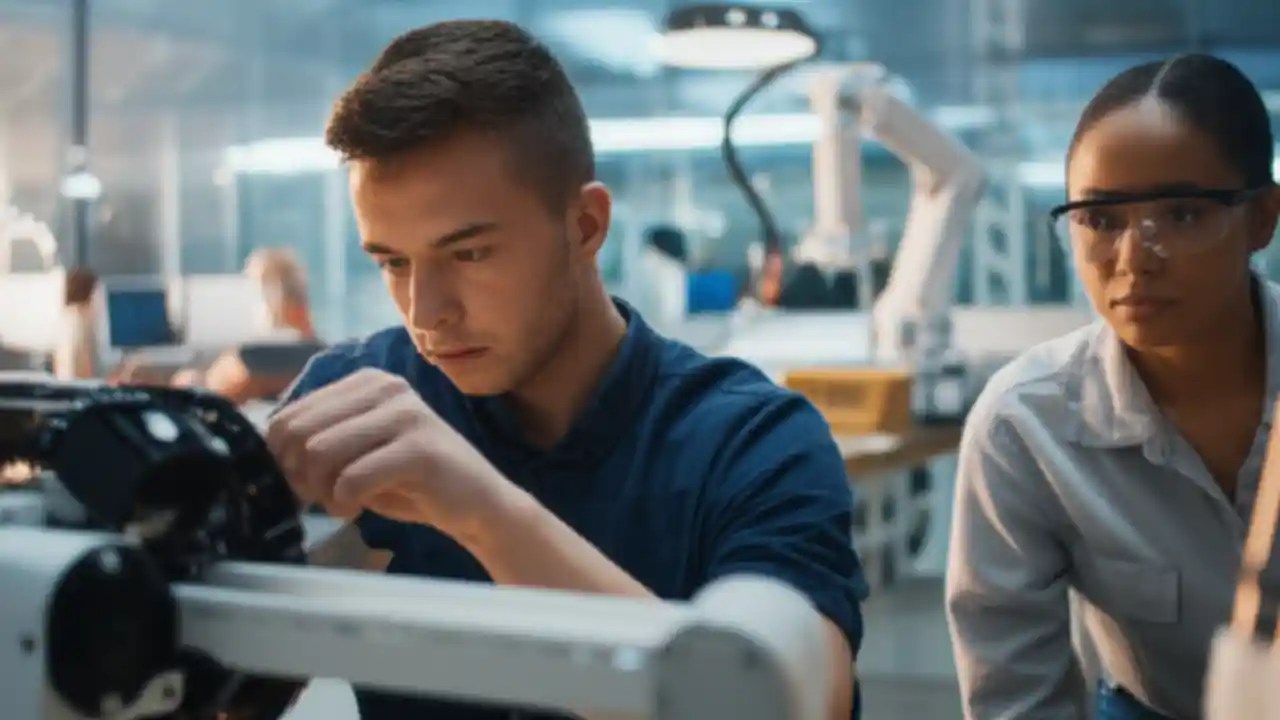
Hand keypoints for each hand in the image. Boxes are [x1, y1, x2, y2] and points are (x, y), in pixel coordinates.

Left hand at [265, 368, 517, 541]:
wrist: (475, 506)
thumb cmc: (410, 481)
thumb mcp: (358, 451)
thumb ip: (320, 439)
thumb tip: (266, 448)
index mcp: (367, 381)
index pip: (289, 415)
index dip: (283, 458)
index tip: (305, 484)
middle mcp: (386, 387)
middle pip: (300, 433)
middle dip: (299, 476)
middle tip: (320, 498)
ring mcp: (405, 414)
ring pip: (320, 453)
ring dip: (321, 492)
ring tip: (341, 503)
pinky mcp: (419, 448)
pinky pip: (351, 479)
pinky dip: (344, 503)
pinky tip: (358, 509)